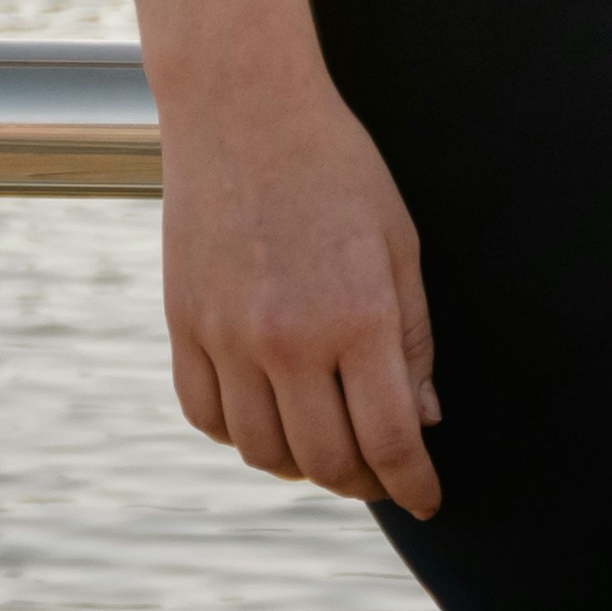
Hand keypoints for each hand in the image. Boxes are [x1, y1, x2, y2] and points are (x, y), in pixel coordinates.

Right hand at [158, 74, 445, 516]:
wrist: (244, 110)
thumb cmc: (338, 169)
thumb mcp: (400, 245)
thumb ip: (413, 339)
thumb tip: (423, 421)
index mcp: (357, 316)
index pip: (389, 438)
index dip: (413, 483)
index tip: (427, 500)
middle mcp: (289, 338)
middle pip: (325, 460)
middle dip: (364, 482)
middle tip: (382, 476)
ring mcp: (227, 336)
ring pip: (262, 451)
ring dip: (301, 467)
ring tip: (327, 450)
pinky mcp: (184, 326)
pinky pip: (206, 416)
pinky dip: (240, 436)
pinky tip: (268, 421)